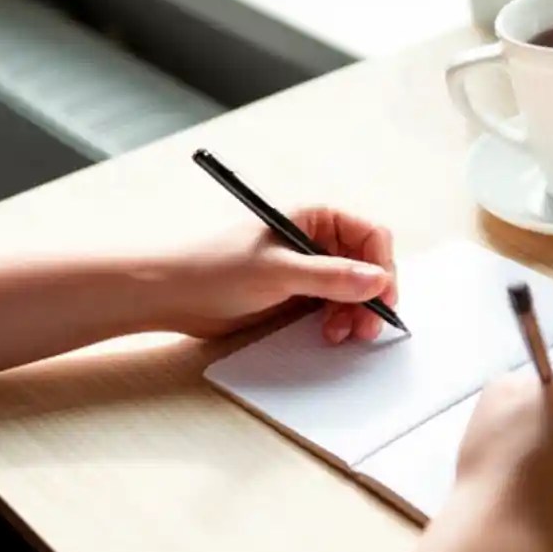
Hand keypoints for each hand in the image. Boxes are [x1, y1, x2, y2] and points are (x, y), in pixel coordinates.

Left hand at [156, 206, 397, 341]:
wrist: (169, 294)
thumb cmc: (214, 267)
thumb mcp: (277, 272)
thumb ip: (330, 277)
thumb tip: (377, 281)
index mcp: (314, 217)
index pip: (370, 235)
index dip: (382, 266)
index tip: (383, 297)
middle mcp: (315, 239)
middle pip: (366, 265)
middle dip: (370, 296)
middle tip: (366, 327)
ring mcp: (307, 268)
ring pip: (353, 290)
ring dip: (355, 313)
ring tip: (342, 334)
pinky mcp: (296, 294)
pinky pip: (333, 307)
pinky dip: (338, 321)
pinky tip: (328, 334)